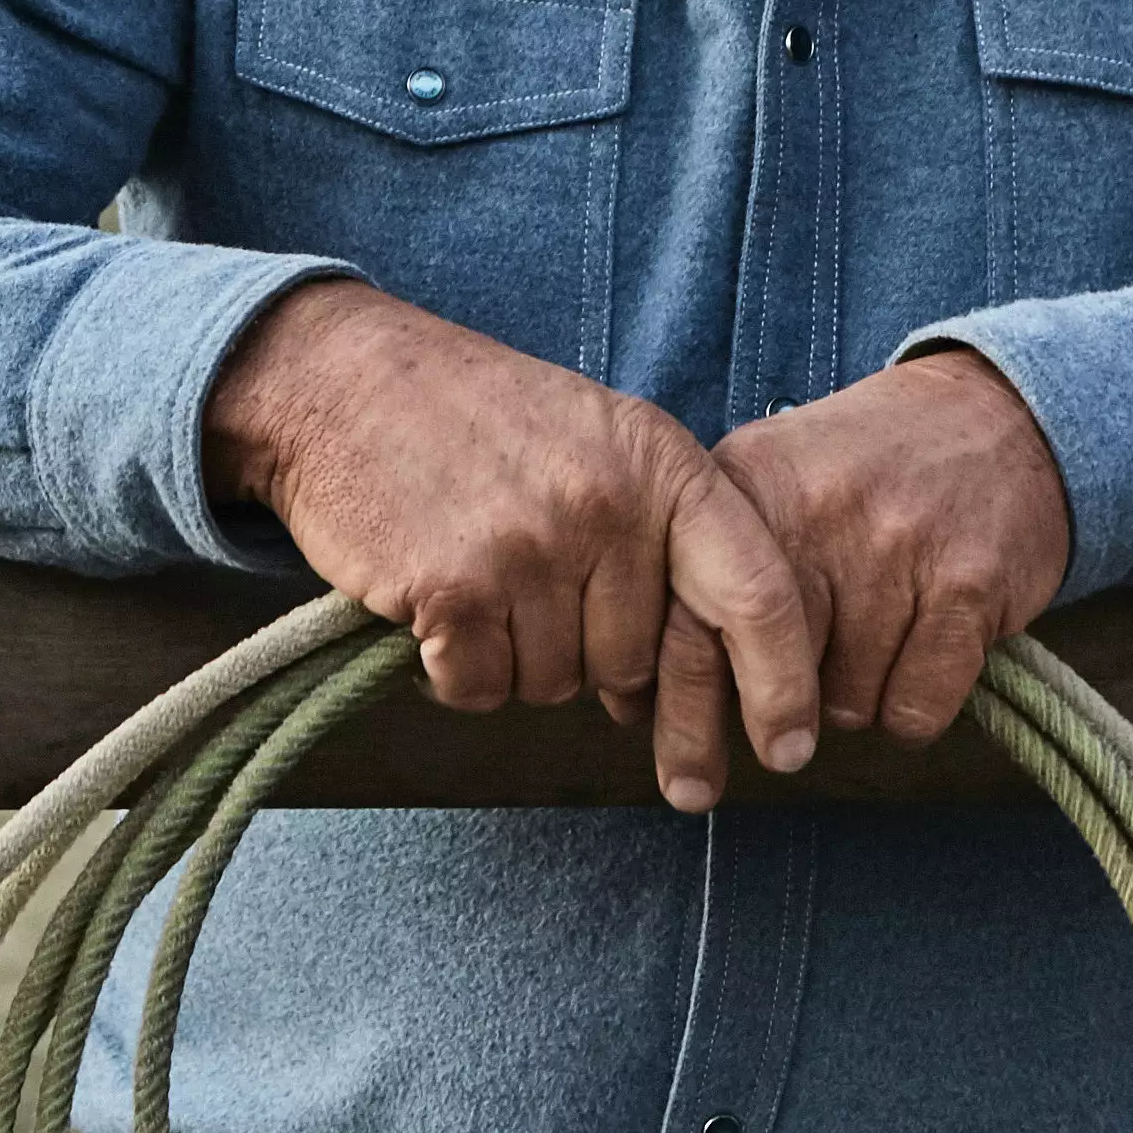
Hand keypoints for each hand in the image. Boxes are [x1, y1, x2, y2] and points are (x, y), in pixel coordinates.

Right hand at [203, 280, 822, 808]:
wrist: (341, 382)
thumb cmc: (478, 423)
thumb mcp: (600, 444)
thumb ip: (661, 540)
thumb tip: (688, 688)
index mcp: (662, 463)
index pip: (759, 593)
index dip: (782, 685)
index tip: (791, 751)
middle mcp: (607, 504)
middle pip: (638, 666)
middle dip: (588, 655)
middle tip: (530, 582)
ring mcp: (530, 547)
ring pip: (557, 687)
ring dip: (515, 658)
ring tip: (479, 569)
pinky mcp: (453, 589)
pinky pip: (481, 690)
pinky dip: (453, 669)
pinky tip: (435, 599)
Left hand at [679, 346, 1073, 765]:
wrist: (992, 417)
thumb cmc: (865, 472)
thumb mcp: (769, 484)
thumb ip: (703, 574)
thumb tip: (642, 698)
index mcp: (744, 489)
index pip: (684, 631)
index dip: (683, 715)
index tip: (686, 772)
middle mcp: (811, 515)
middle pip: (766, 682)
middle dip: (775, 720)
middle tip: (787, 736)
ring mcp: (894, 547)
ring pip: (845, 706)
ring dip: (857, 697)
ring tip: (877, 634)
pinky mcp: (966, 584)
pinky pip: (914, 708)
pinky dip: (915, 705)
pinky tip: (923, 649)